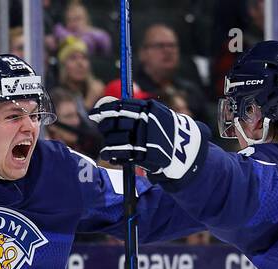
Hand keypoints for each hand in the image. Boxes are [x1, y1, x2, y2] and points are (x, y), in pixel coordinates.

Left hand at [88, 96, 205, 180]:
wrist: (183, 147)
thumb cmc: (160, 127)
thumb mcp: (150, 112)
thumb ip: (129, 108)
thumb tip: (103, 103)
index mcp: (146, 109)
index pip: (119, 107)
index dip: (103, 110)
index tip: (94, 114)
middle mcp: (144, 123)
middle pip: (114, 124)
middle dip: (105, 127)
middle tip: (104, 129)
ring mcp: (144, 140)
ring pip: (115, 141)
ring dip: (108, 146)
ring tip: (106, 150)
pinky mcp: (144, 156)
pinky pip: (122, 156)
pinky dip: (114, 157)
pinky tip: (112, 157)